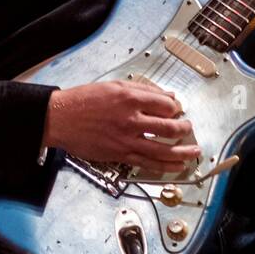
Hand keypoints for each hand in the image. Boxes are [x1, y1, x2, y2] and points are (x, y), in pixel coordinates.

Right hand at [41, 80, 199, 169]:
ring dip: (182, 152)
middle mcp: (132, 121)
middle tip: (188, 128)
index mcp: (131, 99)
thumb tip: (168, 96)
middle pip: (169, 128)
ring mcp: (127, 140)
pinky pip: (147, 163)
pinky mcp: (120, 155)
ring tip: (193, 152)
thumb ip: (144, 90)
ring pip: (163, 150)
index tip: (177, 109)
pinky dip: (164, 167)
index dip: (176, 108)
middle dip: (184, 128)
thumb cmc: (85, 100)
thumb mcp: (115, 86)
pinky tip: (175, 167)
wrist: (61, 118)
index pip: (167, 105)